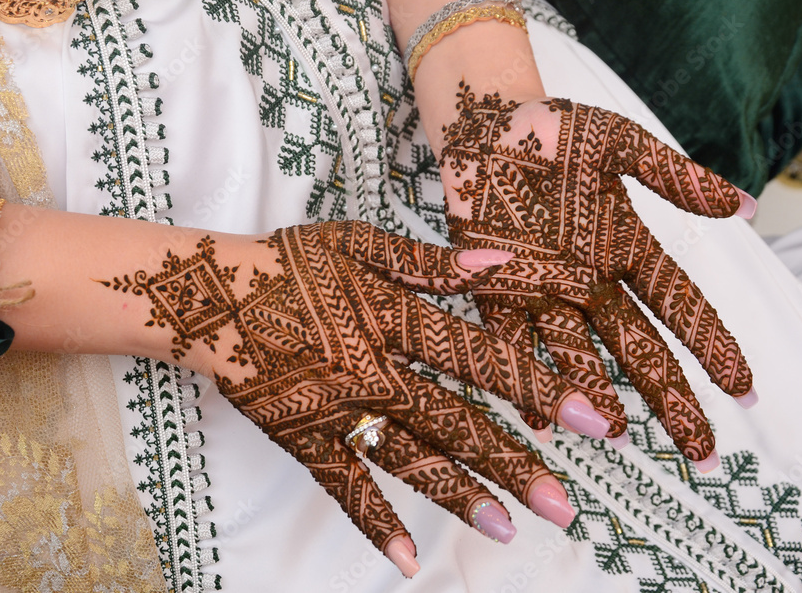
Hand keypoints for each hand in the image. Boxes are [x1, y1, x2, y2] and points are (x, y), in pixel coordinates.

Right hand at [98, 221, 610, 573]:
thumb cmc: (291, 262)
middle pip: (453, 421)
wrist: (209, 295)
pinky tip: (407, 559)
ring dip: (459, 496)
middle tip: (565, 507)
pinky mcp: (302, 437)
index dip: (538, 387)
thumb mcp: (361, 242)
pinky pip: (340, 485)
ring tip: (509, 531)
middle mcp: (372, 369)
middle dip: (513, 464)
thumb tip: (502, 261)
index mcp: (393, 316)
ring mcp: (336, 409)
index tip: (592, 419)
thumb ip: (432, 261)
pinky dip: (372, 521)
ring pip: (407, 458)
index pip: (480, 356)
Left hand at [440, 84, 755, 464]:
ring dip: (597, 394)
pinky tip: (542, 416)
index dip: (711, 343)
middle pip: (638, 345)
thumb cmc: (553, 131)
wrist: (483, 124)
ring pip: (578, 352)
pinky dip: (525, 375)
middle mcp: (589, 279)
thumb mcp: (618, 144)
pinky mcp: (494, 288)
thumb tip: (745, 208)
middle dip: (670, 396)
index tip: (745, 387)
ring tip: (621, 435)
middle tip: (702, 449)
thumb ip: (673, 176)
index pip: (678, 302)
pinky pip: (512, 339)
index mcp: (625, 245)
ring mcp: (542, 288)